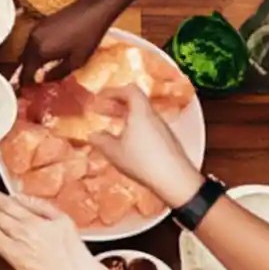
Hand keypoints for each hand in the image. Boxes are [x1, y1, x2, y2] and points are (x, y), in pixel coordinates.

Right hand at [18, 1, 112, 86]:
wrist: (94, 8)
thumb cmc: (88, 36)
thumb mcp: (76, 61)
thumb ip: (57, 74)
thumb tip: (44, 80)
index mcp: (39, 52)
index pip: (25, 74)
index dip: (26, 85)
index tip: (28, 93)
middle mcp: (32, 41)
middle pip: (22, 62)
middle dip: (26, 74)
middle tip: (32, 85)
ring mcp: (35, 30)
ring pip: (26, 51)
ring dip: (30, 62)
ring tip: (37, 72)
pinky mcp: (41, 24)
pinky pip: (32, 42)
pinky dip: (34, 52)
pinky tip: (44, 56)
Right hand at [88, 85, 203, 206]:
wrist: (175, 179)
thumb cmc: (142, 161)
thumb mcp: (113, 152)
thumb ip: (100, 140)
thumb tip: (93, 135)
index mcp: (140, 112)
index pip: (129, 90)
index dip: (113, 91)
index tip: (101, 97)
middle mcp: (153, 116)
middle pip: (136, 101)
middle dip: (117, 104)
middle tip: (103, 110)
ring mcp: (162, 128)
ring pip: (142, 114)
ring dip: (126, 116)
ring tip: (113, 126)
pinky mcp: (167, 140)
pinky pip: (148, 126)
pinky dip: (135, 127)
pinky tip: (127, 142)